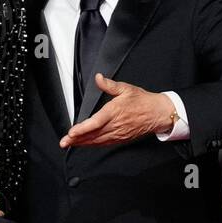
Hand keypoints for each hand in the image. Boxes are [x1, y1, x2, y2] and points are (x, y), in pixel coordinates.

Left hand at [60, 75, 175, 147]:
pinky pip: (104, 143)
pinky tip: (85, 144)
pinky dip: (93, 144)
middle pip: (93, 135)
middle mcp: (115, 125)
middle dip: (77, 140)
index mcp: (115, 112)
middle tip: (64, 142)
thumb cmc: (143, 101)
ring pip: (97, 141)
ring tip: (70, 144)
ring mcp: (118, 134)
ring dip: (83, 143)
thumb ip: (109, 85)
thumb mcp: (126, 88)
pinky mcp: (121, 139)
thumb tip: (98, 78)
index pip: (96, 123)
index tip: (72, 132)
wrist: (157, 113)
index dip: (82, 129)